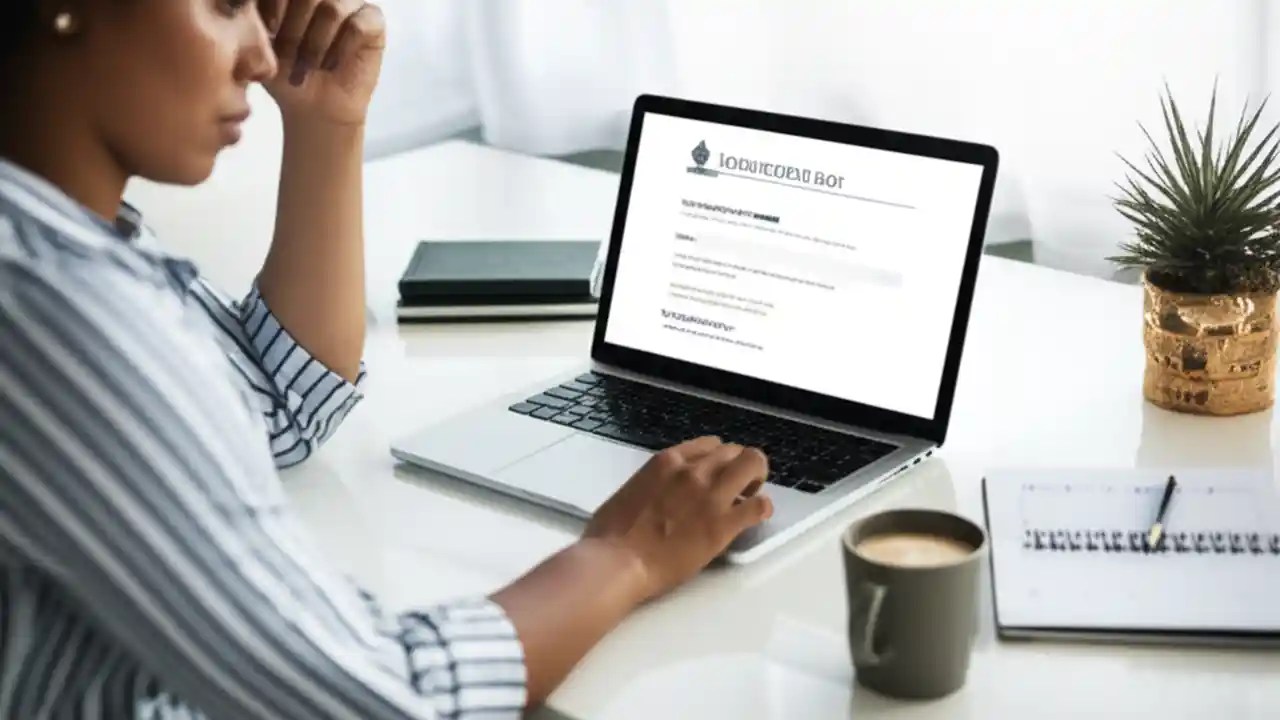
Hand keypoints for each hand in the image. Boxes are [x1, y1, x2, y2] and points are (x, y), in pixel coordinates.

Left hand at [259, 0, 386, 125]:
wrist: (313, 106)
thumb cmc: (285, 73)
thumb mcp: (261, 42)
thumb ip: (258, 14)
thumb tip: (253, 1)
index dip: (275, 4)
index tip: (269, 31)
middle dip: (294, 28)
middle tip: (289, 57)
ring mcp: (351, 2)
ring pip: (332, 8)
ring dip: (316, 43)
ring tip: (309, 66)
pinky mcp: (373, 21)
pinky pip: (358, 26)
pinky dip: (341, 49)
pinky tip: (332, 65)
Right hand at [584, 436, 773, 602]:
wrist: (616, 561)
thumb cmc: (610, 533)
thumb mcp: (630, 491)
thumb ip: (652, 484)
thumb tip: (658, 493)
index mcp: (667, 461)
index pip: (709, 445)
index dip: (717, 460)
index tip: (716, 475)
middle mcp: (693, 471)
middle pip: (734, 451)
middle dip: (739, 466)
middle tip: (736, 487)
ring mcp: (710, 496)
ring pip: (753, 464)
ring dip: (755, 479)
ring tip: (749, 497)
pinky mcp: (723, 524)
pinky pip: (759, 505)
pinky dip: (762, 508)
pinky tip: (757, 516)